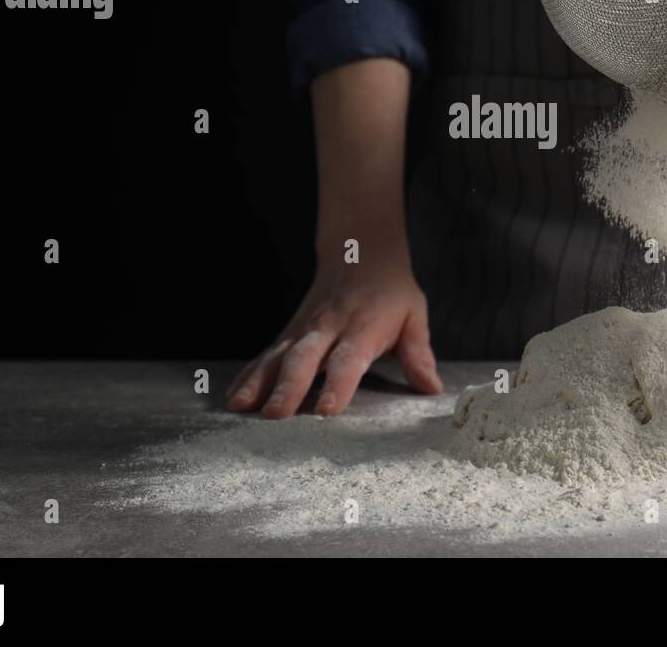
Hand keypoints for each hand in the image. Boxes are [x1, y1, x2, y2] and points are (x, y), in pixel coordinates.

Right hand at [225, 253, 441, 416]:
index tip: (326, 411)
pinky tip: (234, 396)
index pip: (348, 359)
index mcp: (362, 327)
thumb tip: (431, 388)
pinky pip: (266, 354)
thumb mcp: (414, 314)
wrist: (360, 252)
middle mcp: (327, 328)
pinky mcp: (289, 333)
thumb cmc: (391, 292)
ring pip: (277, 356)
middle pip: (304, 358)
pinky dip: (249, 374)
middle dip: (288, 387)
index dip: (337, 385)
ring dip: (259, 382)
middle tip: (275, 415)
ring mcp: (304, 330)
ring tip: (241, 408)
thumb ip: (419, 352)